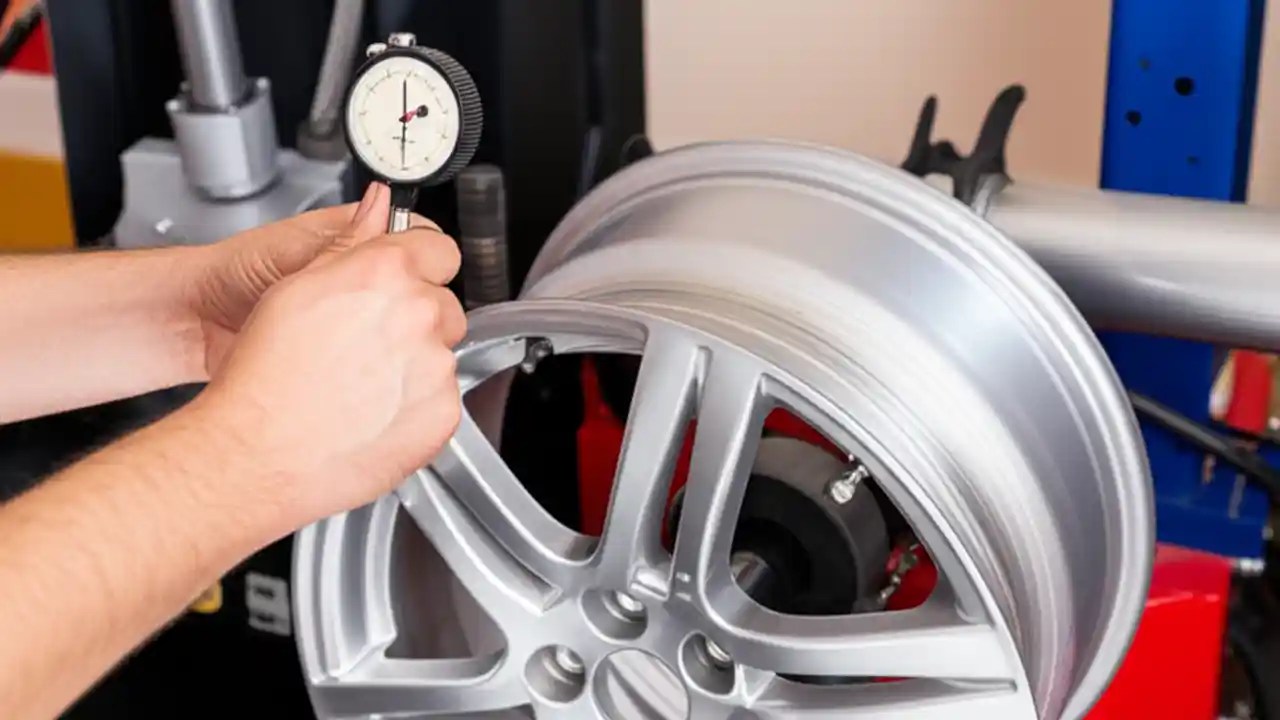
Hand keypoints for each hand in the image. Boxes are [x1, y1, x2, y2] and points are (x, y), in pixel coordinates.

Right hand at [186, 186, 466, 527]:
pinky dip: (415, 405)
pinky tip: (370, 412)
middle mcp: (420, 313)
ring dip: (413, 363)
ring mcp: (436, 365)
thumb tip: (379, 205)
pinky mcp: (444, 413)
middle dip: (415, 318)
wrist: (258, 454)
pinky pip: (441, 399)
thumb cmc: (264, 377)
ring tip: (358, 384)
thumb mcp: (296, 286)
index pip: (438, 247)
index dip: (419, 264)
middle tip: (365, 343)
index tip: (404, 279)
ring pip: (441, 353)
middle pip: (442, 304)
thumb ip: (351, 243)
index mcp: (386, 272)